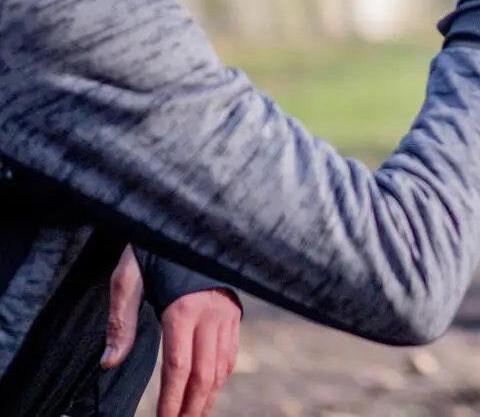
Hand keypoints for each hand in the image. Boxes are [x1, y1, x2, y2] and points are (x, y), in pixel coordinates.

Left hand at [103, 247, 240, 416]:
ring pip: (223, 365)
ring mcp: (227, 311)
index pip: (179, 368)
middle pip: (205, 374)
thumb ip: (121, 320)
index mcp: (183, 309)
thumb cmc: (154, 244)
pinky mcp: (235, 307)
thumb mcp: (129, 276)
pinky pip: (232, 349)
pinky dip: (222, 374)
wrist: (188, 217)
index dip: (171, 401)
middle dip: (192, 407)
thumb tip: (109, 361)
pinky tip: (212, 385)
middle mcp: (211, 313)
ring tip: (194, 414)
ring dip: (210, 396)